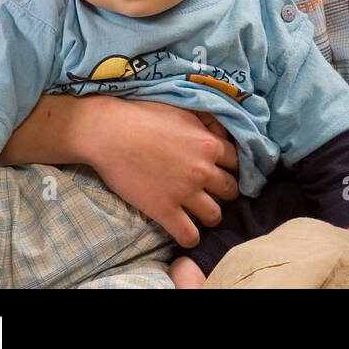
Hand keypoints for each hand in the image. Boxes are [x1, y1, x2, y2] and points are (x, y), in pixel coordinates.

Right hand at [79, 98, 239, 248]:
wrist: (110, 133)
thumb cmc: (145, 116)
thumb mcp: (185, 110)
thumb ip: (209, 122)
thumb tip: (223, 133)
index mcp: (210, 145)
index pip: (238, 163)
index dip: (233, 169)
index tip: (225, 173)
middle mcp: (203, 170)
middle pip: (231, 191)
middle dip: (226, 194)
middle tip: (215, 195)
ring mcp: (185, 192)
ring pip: (214, 216)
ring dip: (212, 217)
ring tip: (202, 214)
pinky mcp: (164, 210)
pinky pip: (189, 234)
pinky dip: (192, 238)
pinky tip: (188, 234)